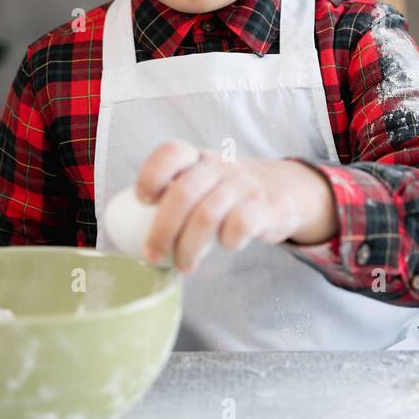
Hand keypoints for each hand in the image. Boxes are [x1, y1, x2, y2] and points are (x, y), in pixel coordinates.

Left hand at [133, 139, 338, 273]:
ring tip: (184, 265)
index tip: (143, 201)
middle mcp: (220, 166)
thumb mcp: (205, 181)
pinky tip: (225, 247)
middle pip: (183, 192)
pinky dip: (228, 240)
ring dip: (189, 246)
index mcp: (198, 158)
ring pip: (208, 214)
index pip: (171, 152)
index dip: (151, 174)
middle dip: (162, 229)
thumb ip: (175, 196)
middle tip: (153, 255)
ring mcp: (244, 184)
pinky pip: (241, 224)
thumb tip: (130, 234)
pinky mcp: (266, 206)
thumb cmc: (230, 192)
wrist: (288, 190)